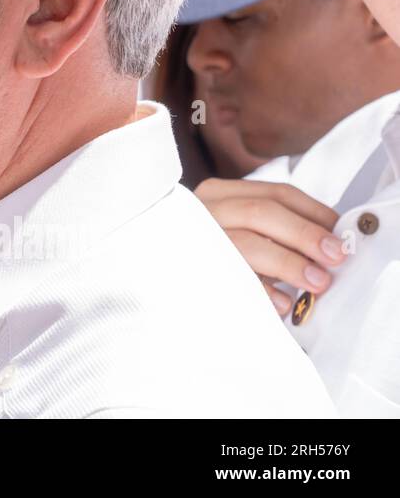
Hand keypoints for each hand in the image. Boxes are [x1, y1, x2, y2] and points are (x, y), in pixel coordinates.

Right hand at [195, 178, 345, 314]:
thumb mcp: (236, 230)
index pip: (277, 194)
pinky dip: (261, 291)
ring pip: (246, 243)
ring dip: (289, 263)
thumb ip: (273, 230)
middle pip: (262, 212)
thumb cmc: (209, 253)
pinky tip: (282, 304)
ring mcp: (194, 238)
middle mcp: (204, 209)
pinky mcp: (191, 270)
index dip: (315, 213)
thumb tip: (327, 246)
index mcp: (221, 194)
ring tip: (317, 283)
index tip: (341, 237)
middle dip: (305, 235)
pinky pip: (231, 279)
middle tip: (334, 257)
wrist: (156, 283)